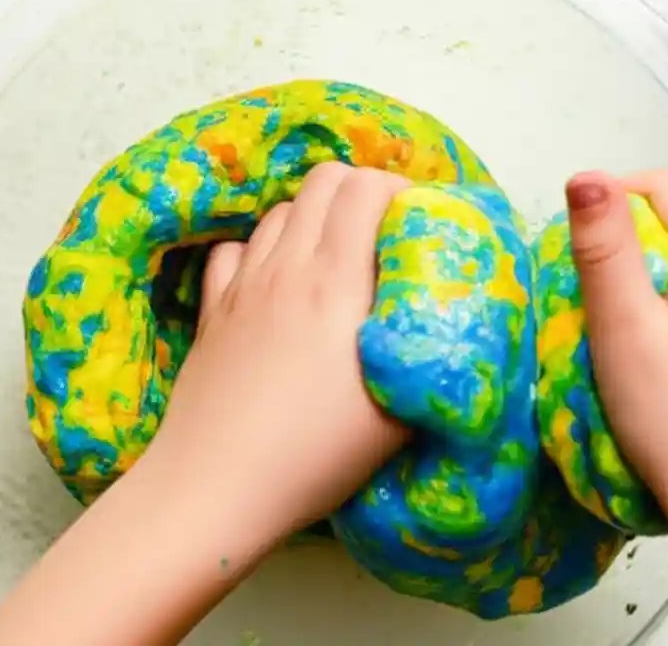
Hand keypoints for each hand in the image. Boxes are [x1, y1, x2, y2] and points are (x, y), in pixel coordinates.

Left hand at [0, 163, 410, 645]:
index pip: (364, 187)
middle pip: (322, 181)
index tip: (420, 220)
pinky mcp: (213, 312)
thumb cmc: (315, 454)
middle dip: (360, 190)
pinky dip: (262, 250)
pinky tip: (276, 281)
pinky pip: (237, 250)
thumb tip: (454, 324)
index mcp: (337, 282)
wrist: (216, 487)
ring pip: (281, 212)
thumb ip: (428, 355)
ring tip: (337, 258)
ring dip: (315, 218)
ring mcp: (243, 286)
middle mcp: (287, 269)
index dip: (398, 189)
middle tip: (385, 229)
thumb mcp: (399, 410)